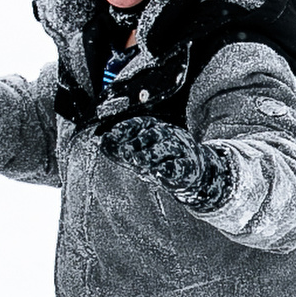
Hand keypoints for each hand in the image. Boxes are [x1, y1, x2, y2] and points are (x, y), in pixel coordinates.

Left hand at [92, 115, 232, 211]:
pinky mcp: (189, 167)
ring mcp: (181, 150)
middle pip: (155, 133)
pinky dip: (169, 168)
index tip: (111, 135)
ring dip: (152, 154)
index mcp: (156, 129)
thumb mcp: (141, 153)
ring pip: (167, 147)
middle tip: (124, 151)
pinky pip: (180, 165)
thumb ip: (120, 149)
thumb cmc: (162, 160)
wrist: (194, 172)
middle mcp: (169, 136)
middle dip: (138, 141)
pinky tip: (159, 172)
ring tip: (139, 160)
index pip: (140, 124)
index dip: (125, 129)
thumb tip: (100, 142)